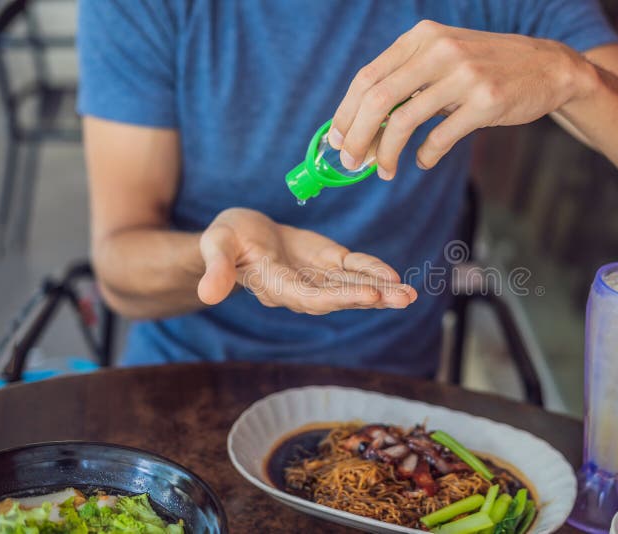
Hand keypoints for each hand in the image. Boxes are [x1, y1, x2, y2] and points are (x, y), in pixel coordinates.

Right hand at [196, 208, 416, 313]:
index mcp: (275, 286)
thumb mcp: (216, 246)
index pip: (309, 297)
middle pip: (338, 297)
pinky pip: (353, 268)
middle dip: (370, 297)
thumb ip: (217, 268)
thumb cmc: (225, 239)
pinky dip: (373, 270)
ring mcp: (317, 276)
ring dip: (381, 291)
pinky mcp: (328, 261)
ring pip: (352, 286)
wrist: (240, 234)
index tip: (367, 296)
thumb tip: (208, 294)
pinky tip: (395, 277)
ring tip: (409, 295)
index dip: (338, 297)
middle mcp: (301, 288)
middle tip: (402, 298)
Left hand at [329, 20, 594, 179]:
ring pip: (404, 121)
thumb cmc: (487, 68)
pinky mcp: (485, 102)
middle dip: (358, 136)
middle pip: (378, 98)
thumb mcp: (444, 59)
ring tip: (382, 171)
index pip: (368, 77)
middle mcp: (439, 50)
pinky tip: (423, 161)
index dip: (346, 113)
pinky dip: (425, 155)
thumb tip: (364, 125)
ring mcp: (463, 75)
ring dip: (386, 153)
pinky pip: (440, 136)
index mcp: (422, 38)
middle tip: (351, 163)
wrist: (547, 67)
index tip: (337, 140)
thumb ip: (408, 81)